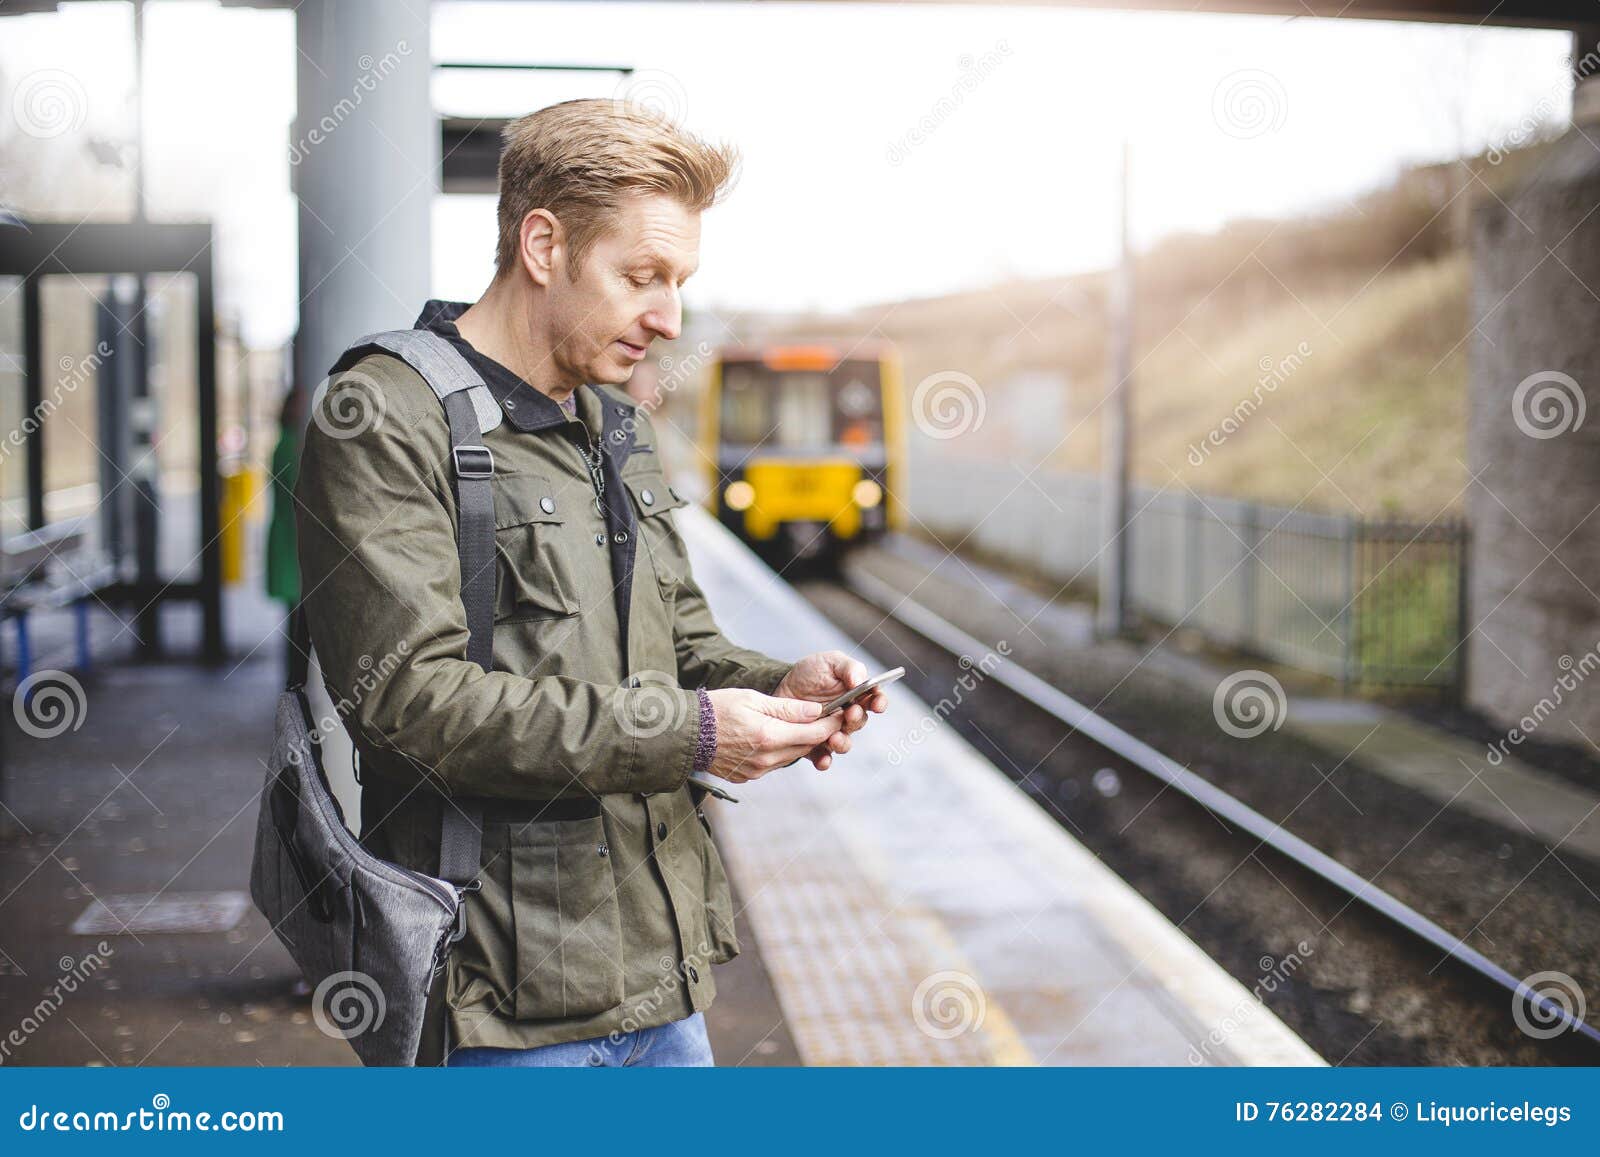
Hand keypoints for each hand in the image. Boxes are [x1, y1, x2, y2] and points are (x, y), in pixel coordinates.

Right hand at [704, 689, 845, 782]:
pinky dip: (780, 751)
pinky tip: (776, 737)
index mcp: (769, 736)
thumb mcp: (752, 699)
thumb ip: (786, 707)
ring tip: (802, 725)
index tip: (841, 712)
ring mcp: (757, 770)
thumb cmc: (716, 709)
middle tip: (829, 717)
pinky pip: (773, 764)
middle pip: (806, 746)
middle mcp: (766, 758)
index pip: (814, 733)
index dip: (831, 722)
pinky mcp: (748, 776)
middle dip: (820, 732)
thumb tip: (816, 710)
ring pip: (791, 756)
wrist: (684, 733)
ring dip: (800, 742)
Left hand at [773, 650, 888, 770]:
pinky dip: (824, 761)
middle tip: (849, 714)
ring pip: (844, 743)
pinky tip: (822, 760)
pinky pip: (823, 757)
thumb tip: (860, 681)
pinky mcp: (815, 745)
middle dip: (856, 719)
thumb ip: (849, 668)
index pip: (875, 700)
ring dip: (843, 743)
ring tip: (834, 738)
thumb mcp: (829, 662)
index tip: (877, 704)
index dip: (879, 703)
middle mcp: (847, 715)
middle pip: (860, 722)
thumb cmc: (809, 673)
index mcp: (856, 694)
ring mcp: (831, 731)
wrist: (779, 687)